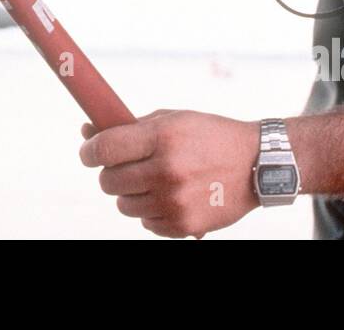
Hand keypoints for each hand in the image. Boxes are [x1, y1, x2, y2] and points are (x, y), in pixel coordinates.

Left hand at [79, 109, 260, 238]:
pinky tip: (168, 197)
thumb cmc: (208, 136)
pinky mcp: (185, 224)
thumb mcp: (172, 119)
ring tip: (152, 181)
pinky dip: (151, 212)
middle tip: (124, 168)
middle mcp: (167, 169)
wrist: (257, 164)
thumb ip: (130, 127)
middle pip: (109, 181)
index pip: (105, 148)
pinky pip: (146, 224)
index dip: (89, 152)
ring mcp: (176, 200)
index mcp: (162, 137)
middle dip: (110, 174)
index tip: (88, 153)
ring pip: (124, 205)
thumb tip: (86, 133)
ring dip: (130, 195)